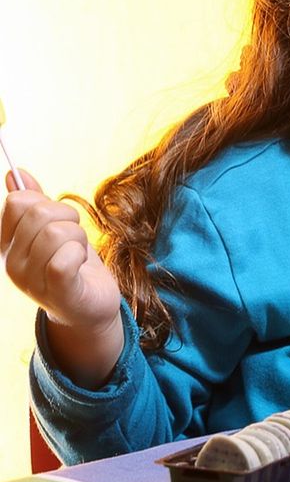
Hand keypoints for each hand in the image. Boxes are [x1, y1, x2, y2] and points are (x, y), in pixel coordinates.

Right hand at [2, 170, 124, 384]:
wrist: (89, 308)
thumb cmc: (72, 265)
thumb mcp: (53, 230)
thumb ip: (34, 203)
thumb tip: (16, 173)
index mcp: (8, 244)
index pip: (18, 202)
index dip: (47, 203)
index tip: (58, 222)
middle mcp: (12, 262)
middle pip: (40, 212)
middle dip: (69, 219)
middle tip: (74, 241)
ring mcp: (30, 279)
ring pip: (57, 231)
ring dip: (79, 238)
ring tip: (78, 255)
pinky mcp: (55, 291)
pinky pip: (65, 257)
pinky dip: (80, 254)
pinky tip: (79, 266)